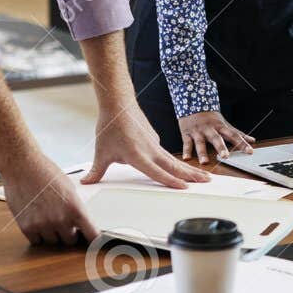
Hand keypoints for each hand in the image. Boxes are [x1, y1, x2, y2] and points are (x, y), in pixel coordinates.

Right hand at [2, 154, 97, 245]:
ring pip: (52, 242)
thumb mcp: (69, 188)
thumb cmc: (47, 173)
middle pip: (70, 241)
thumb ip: (74, 207)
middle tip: (64, 223)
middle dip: (69, 234)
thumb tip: (79, 222)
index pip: (91, 234)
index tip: (95, 244)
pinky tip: (37, 221)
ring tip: (48, 217)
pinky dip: (37, 235)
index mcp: (75, 208)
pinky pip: (36, 241)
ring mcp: (43, 225)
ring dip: (52, 234)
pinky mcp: (26, 227)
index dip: (93, 241)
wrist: (23, 167)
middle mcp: (60, 219)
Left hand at [86, 104, 208, 186]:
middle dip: (191, 175)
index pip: (157, 172)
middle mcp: (150, 150)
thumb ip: (97, 171)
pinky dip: (176, 162)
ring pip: (173, 159)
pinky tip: (178, 167)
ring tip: (201, 177)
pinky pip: (166, 153)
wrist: (119, 104)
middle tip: (207, 182)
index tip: (185, 188)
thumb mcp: (102, 152)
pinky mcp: (154, 139)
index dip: (171, 181)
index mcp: (138, 156)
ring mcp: (154, 144)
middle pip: (174, 166)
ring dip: (188, 169)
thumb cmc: (111, 127)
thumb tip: (85, 182)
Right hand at [177, 110, 255, 163]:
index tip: (250, 151)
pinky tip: (187, 158)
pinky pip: (187, 143)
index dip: (242, 143)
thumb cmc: (211, 117)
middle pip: (216, 138)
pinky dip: (186, 151)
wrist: (193, 103)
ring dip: (202, 152)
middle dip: (221, 147)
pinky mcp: (187, 134)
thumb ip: (237, 133)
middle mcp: (210, 129)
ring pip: (200, 143)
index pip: (234, 135)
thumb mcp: (225, 123)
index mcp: (221, 127)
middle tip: (225, 157)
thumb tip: (252, 140)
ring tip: (205, 162)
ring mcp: (198, 132)